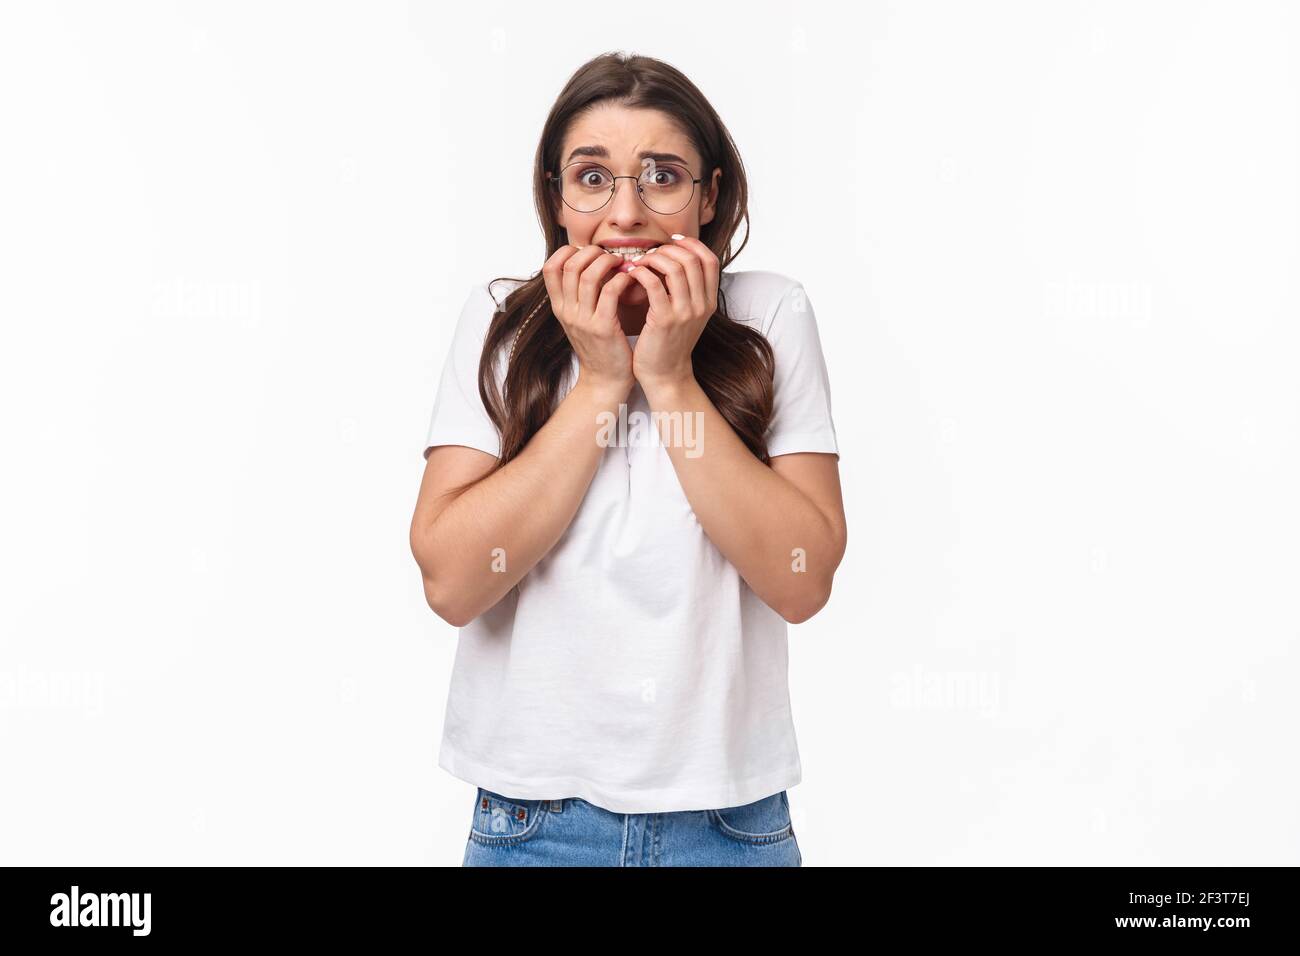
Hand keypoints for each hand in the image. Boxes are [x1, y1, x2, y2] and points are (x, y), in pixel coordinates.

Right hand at [540, 244, 635, 393]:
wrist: (605, 380)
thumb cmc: (599, 347)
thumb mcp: (580, 320)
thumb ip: (579, 295)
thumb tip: (589, 263)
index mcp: (559, 307)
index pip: (550, 267)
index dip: (568, 252)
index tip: (587, 252)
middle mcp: (567, 312)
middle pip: (570, 266)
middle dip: (592, 252)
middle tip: (610, 255)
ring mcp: (583, 320)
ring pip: (589, 275)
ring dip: (608, 262)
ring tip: (622, 263)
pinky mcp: (603, 328)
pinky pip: (610, 291)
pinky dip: (622, 279)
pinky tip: (630, 280)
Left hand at [623, 235, 718, 391]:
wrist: (666, 375)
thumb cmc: (670, 343)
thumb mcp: (688, 315)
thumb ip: (686, 290)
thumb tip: (672, 259)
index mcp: (709, 301)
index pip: (710, 260)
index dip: (692, 245)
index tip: (671, 242)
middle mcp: (702, 305)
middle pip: (692, 259)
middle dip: (668, 250)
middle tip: (650, 254)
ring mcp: (685, 312)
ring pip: (675, 268)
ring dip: (653, 259)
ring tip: (639, 263)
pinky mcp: (664, 320)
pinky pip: (654, 284)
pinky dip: (641, 273)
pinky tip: (632, 274)